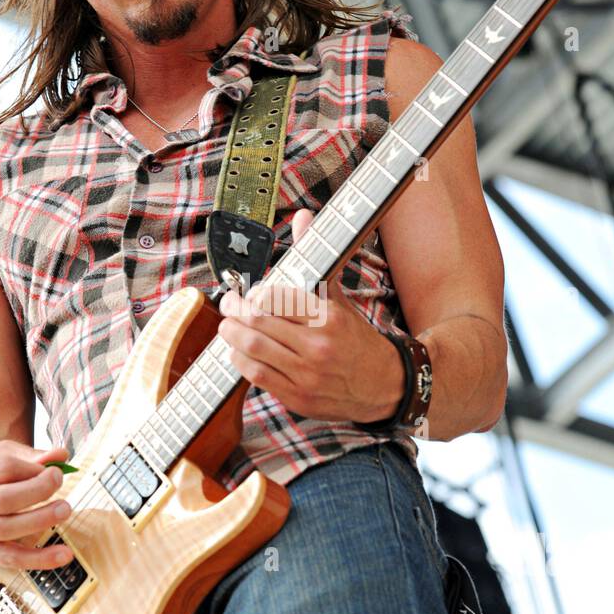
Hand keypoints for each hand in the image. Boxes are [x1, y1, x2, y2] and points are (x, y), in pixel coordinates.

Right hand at [0, 441, 74, 569]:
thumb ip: (30, 456)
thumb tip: (61, 455)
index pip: (3, 468)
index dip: (33, 469)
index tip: (55, 470)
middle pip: (2, 499)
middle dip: (37, 491)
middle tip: (60, 483)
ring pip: (5, 529)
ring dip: (40, 520)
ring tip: (64, 510)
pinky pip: (11, 559)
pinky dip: (40, 559)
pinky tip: (64, 554)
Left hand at [217, 209, 405, 422]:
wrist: (385, 385)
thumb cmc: (357, 338)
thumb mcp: (339, 297)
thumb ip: (316, 258)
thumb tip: (303, 215)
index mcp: (328, 318)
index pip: (275, 297)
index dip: (253, 293)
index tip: (248, 292)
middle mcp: (318, 347)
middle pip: (258, 322)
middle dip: (234, 310)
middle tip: (228, 304)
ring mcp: (307, 375)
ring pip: (252, 349)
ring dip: (232, 335)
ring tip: (228, 327)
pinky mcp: (299, 398)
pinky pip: (257, 377)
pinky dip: (241, 361)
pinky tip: (239, 352)